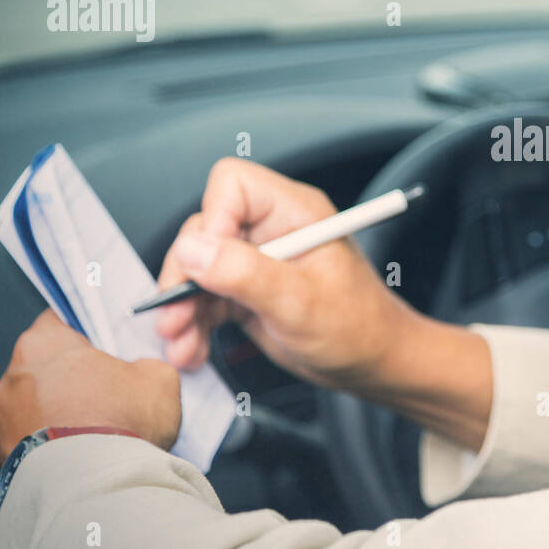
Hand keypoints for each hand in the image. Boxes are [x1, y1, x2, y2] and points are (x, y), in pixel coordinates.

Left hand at [0, 310, 180, 463]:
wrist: (97, 486)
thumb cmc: (120, 423)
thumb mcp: (159, 378)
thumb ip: (146, 365)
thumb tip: (141, 374)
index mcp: (43, 342)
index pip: (58, 321)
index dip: (84, 334)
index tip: (101, 348)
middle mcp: (13, 376)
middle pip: (45, 365)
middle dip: (70, 376)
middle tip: (105, 392)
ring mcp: (2, 418)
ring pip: (34, 404)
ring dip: (57, 411)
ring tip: (93, 430)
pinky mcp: (3, 456)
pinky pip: (30, 439)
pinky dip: (50, 443)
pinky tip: (80, 453)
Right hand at [154, 158, 422, 386]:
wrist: (373, 363)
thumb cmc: (358, 327)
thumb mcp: (300, 302)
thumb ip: (246, 274)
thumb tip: (193, 249)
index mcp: (295, 212)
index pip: (233, 185)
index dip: (213, 220)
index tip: (206, 265)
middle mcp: (273, 229)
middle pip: (205, 229)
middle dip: (185, 275)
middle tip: (175, 315)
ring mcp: (258, 260)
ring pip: (198, 267)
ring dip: (182, 306)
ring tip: (182, 343)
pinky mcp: (247, 290)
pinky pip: (205, 296)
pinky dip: (193, 323)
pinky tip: (192, 349)